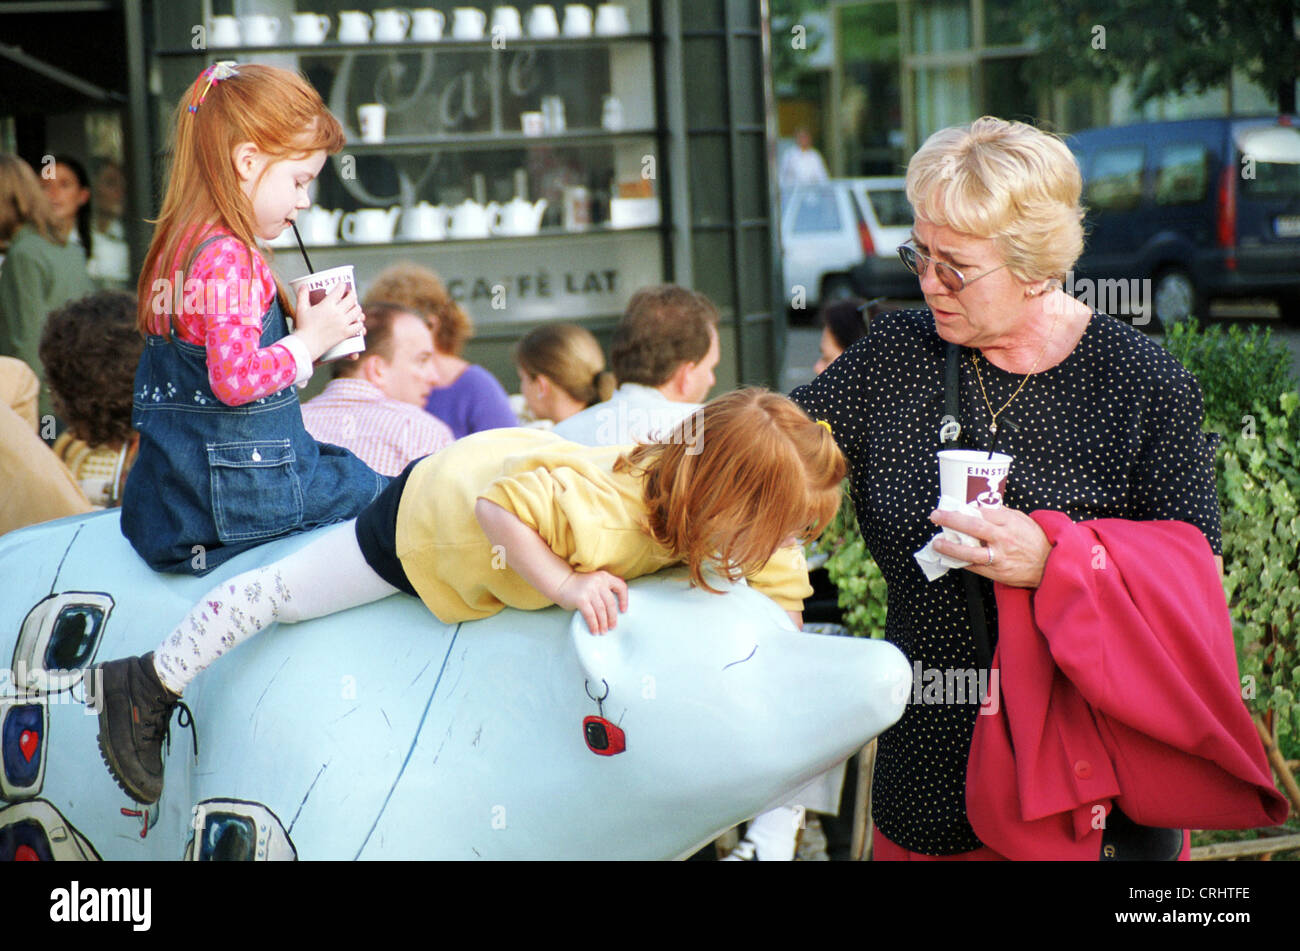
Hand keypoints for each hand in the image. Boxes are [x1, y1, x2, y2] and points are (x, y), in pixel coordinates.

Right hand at [294, 281, 364, 360]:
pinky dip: (360, 323)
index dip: (342, 285)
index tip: (342, 285)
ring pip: (358, 311)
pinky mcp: (346, 333)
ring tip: (355, 307)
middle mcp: (337, 312)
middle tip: (351, 295)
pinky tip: (358, 322)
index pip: (339, 290)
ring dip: (357, 307)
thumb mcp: (301, 309)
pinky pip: (359, 327)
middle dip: (352, 295)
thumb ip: (302, 295)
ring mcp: (343, 323)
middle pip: (352, 299)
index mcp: (327, 305)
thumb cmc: (303, 327)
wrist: (307, 344)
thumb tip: (304, 285)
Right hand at [555, 570, 628, 634]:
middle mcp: (598, 582)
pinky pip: (591, 615)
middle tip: (612, 627)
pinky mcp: (581, 599)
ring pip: (601, 611)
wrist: (560, 582)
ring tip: (603, 631)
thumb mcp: (594, 581)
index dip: (624, 600)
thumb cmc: (578, 585)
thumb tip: (614, 608)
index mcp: (604, 577)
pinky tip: (594, 630)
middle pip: (611, 603)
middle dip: (612, 617)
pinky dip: (594, 625)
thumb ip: (604, 589)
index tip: (623, 611)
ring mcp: (589, 590)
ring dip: (603, 623)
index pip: (621, 587)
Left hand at [929, 504, 1051, 587]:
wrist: (1050, 565)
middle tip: (935, 516)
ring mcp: (999, 556)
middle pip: (972, 526)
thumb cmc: (1035, 540)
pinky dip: (960, 562)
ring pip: (969, 552)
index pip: (981, 511)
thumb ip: (1002, 513)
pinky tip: (949, 558)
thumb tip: (980, 506)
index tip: (951, 507)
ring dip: (949, 547)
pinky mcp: (996, 572)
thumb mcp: (1022, 520)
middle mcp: (1003, 538)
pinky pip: (973, 566)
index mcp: (1009, 522)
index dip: (964, 509)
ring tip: (936, 543)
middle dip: (950, 520)